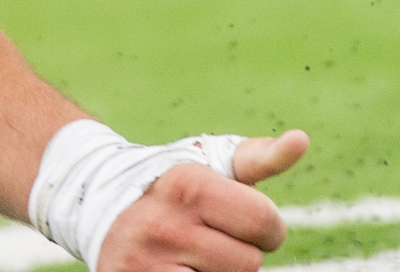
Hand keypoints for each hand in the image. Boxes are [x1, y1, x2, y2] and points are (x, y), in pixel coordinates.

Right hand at [95, 133, 308, 271]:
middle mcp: (166, 227)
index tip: (249, 223)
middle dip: (242, 254)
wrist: (98, 207)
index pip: (264, 223)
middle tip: (215, 240)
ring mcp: (148, 267)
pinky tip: (182, 270)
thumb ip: (259, 157)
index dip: (267, 228)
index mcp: (189, 186)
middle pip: (249, 264)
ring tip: (194, 257)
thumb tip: (301, 141)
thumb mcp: (211, 163)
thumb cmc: (173, 185)